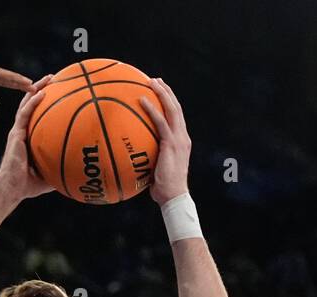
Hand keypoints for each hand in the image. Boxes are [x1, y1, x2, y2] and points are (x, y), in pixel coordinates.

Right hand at [0, 77, 55, 203]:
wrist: (10, 189)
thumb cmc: (27, 186)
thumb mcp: (49, 175)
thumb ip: (61, 168)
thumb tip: (80, 171)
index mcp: (27, 139)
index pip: (35, 117)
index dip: (44, 104)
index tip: (57, 93)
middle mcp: (21, 132)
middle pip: (31, 105)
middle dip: (41, 90)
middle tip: (54, 79)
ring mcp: (17, 132)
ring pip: (26, 104)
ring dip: (37, 89)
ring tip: (49, 78)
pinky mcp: (15, 134)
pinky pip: (24, 114)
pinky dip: (33, 102)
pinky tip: (42, 92)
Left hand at [139, 77, 190, 204]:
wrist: (173, 195)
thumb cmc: (163, 188)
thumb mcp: (156, 168)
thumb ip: (150, 158)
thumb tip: (133, 156)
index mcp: (181, 141)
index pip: (176, 116)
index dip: (169, 102)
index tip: (160, 91)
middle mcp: (183, 136)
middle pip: (176, 107)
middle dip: (166, 91)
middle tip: (155, 80)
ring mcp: (179, 139)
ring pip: (172, 109)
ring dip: (161, 93)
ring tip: (150, 82)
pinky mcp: (171, 143)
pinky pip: (160, 122)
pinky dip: (151, 109)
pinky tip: (141, 100)